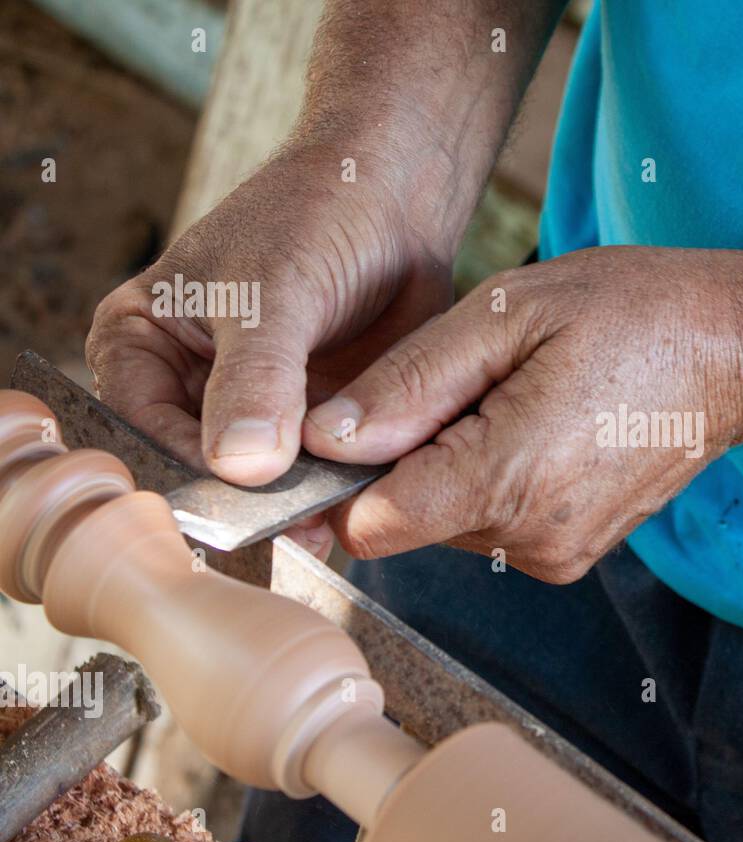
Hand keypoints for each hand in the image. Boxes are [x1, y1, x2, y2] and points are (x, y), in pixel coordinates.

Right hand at [86, 142, 452, 555]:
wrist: (392, 200)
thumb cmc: (314, 219)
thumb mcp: (275, 292)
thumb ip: (256, 378)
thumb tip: (239, 465)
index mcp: (139, 346)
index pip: (144, 430)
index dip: (193, 470)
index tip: (246, 497)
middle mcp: (187, 388)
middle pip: (203, 469)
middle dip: (250, 499)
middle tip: (296, 527)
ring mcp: (253, 411)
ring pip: (264, 483)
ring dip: (299, 505)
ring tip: (332, 522)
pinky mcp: (310, 426)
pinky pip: (317, 476)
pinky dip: (338, 491)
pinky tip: (362, 502)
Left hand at [302, 246, 742, 582]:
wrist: (737, 352)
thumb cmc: (630, 312)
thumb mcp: (508, 315)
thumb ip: (409, 383)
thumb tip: (323, 439)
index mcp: (509, 479)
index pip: (369, 522)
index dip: (340, 476)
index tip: (351, 421)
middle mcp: (531, 539)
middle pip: (404, 521)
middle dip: (404, 457)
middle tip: (464, 381)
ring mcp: (558, 554)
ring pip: (444, 523)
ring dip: (448, 465)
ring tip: (509, 397)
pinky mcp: (572, 553)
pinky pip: (490, 525)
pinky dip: (487, 480)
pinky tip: (533, 424)